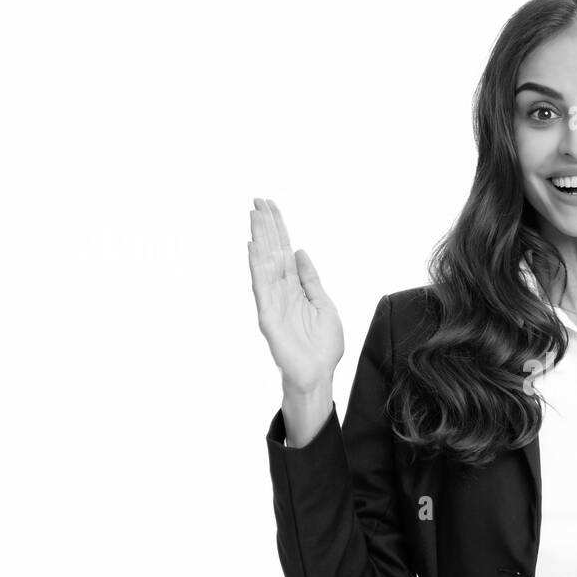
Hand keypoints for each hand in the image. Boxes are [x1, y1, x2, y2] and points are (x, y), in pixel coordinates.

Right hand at [248, 197, 342, 391]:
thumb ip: (311, 280)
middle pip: (272, 252)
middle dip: (266, 227)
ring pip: (264, 263)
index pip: (284, 251)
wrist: (318, 375)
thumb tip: (299, 252)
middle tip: (257, 201)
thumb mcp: (324, 305)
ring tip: (254, 215)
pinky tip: (252, 248)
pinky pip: (261, 287)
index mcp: (296, 288)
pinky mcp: (268, 316)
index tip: (270, 206)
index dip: (279, 229)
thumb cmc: (322, 346)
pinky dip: (256, 267)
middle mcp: (281, 291)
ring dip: (259, 239)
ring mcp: (273, 302)